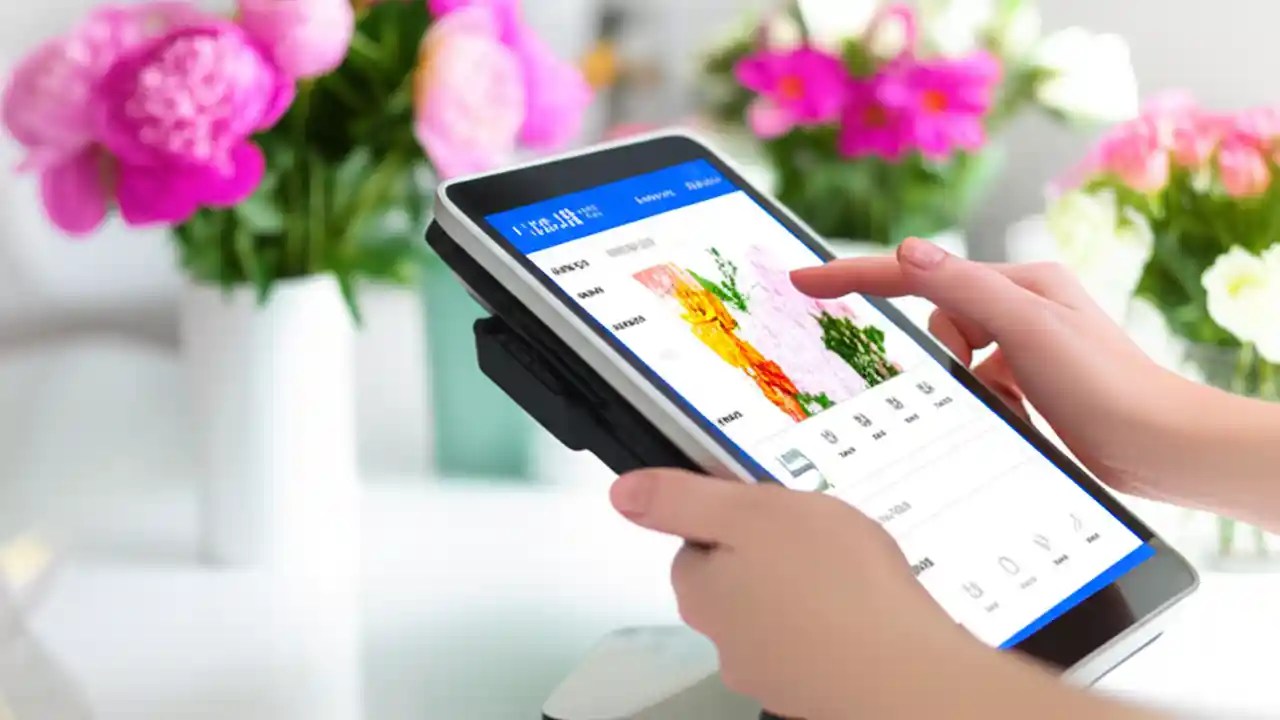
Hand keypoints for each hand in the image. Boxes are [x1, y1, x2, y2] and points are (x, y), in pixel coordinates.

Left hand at [610, 469, 1157, 719]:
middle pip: (737, 577)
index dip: (736, 517)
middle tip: (817, 537)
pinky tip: (866, 611)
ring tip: (850, 573)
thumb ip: (682, 499)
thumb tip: (623, 493)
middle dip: (775, 553)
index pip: (697, 541)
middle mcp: (725, 639)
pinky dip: (837, 624)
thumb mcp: (751, 510)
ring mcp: (771, 671)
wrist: (907, 674)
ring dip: (807, 589)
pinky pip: (818, 641)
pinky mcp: (814, 688)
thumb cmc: (837, 587)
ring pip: (778, 610)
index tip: (771, 509)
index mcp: (701, 590)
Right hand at [792, 239, 1279, 524]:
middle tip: (994, 382)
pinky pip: (978, 391)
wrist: (1162, 447)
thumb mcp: (1028, 328)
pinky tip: (1023, 419)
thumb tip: (905, 253)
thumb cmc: (1104, 383)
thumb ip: (964, 289)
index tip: (802, 278)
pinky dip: (988, 407)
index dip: (856, 275)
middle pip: (939, 323)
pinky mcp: (1029, 387)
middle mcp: (1020, 309)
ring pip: (955, 364)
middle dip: (950, 357)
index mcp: (1017, 283)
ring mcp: (1025, 350)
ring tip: (1018, 407)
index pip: (921, 273)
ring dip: (973, 389)